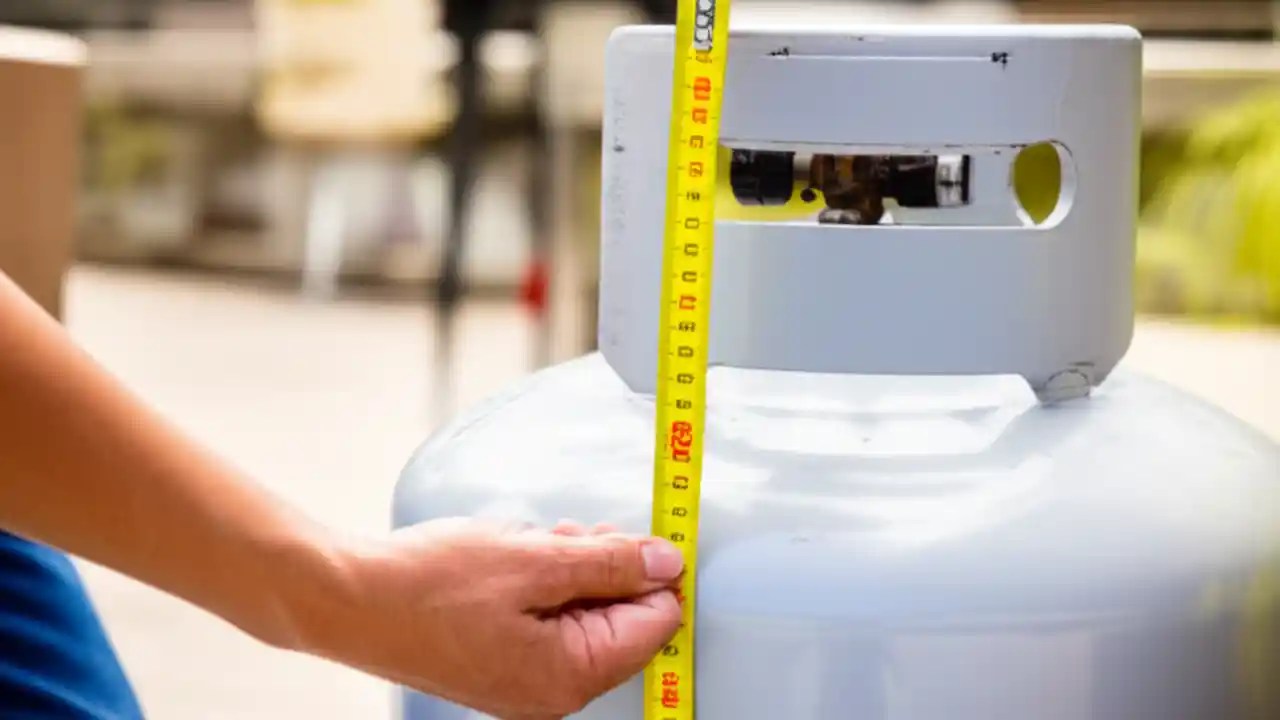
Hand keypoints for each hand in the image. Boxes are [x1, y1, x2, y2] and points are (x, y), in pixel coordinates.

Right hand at [293, 518, 684, 719]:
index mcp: (569, 676)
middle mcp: (552, 691)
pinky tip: (520, 556)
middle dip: (608, 567)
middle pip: (620, 620)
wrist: (349, 599)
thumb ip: (609, 563)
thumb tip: (667, 565)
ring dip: (573, 568)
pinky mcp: (502, 661)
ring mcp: (524, 680)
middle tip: (571, 533)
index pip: (655, 626)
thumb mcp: (534, 559)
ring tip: (536, 540)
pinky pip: (548, 619)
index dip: (654, 572)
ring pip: (583, 614)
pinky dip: (544, 582)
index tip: (644, 532)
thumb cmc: (430, 584)